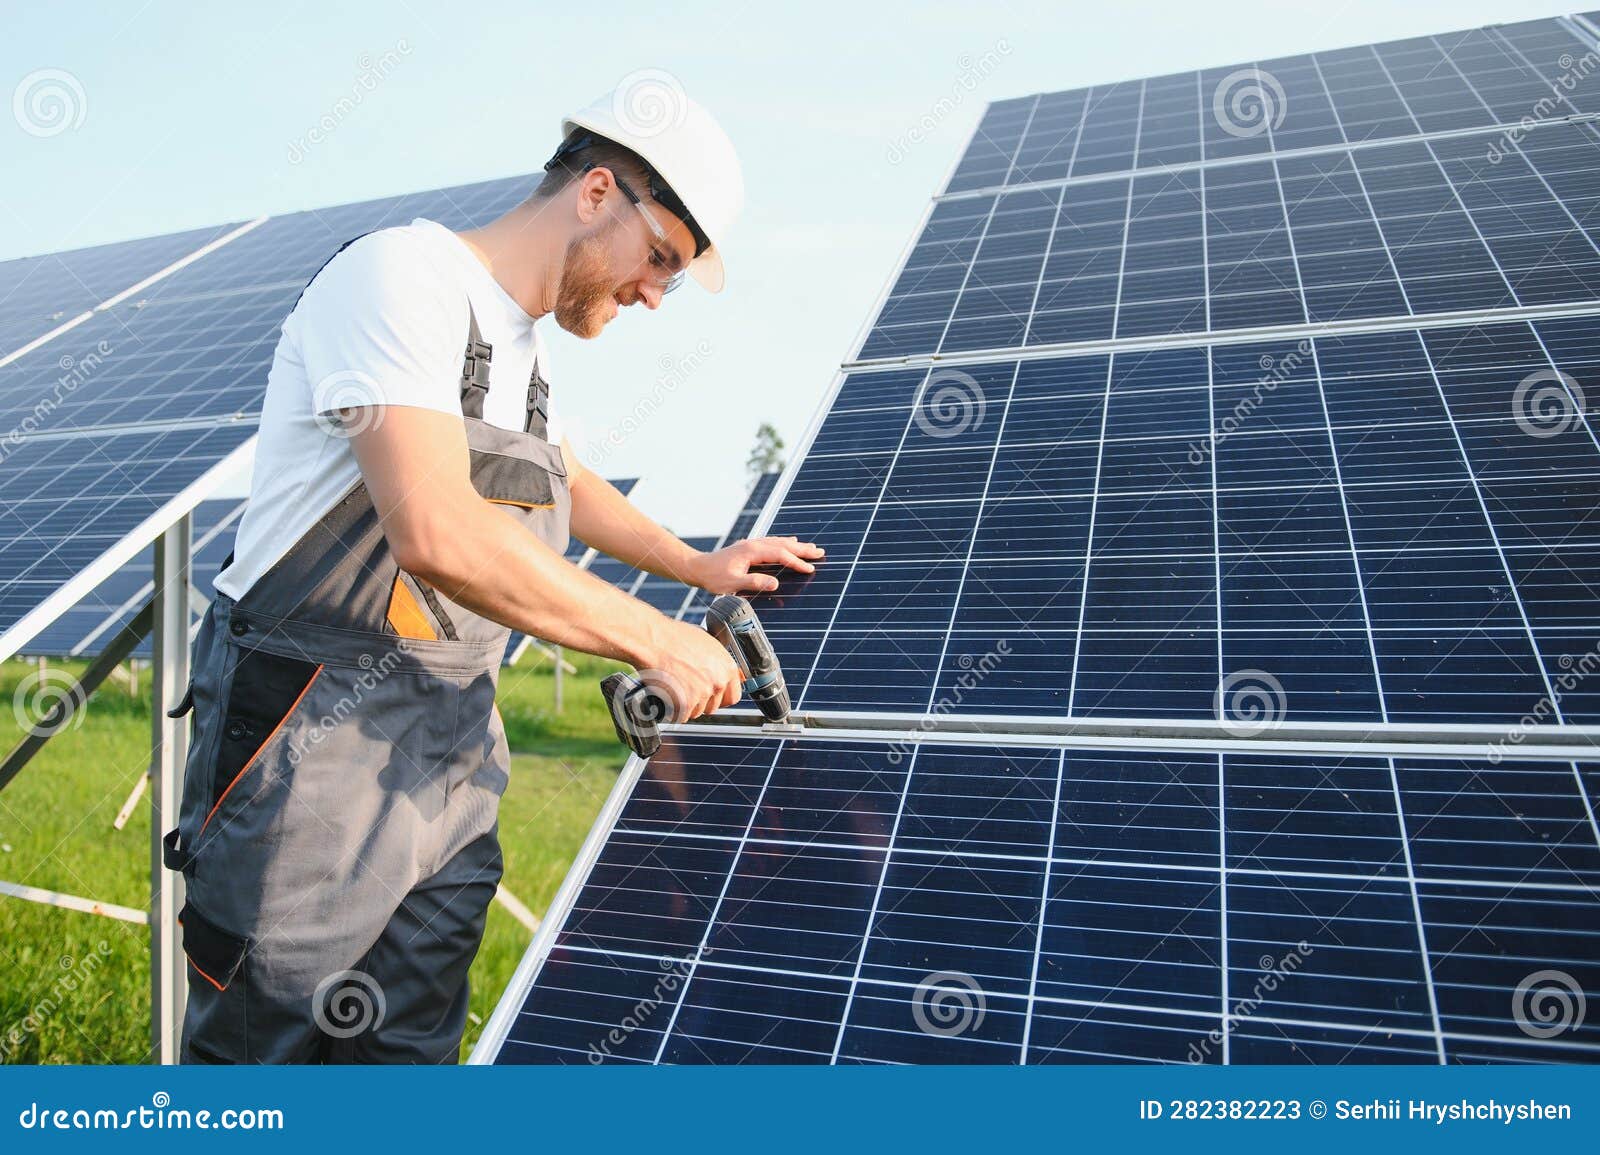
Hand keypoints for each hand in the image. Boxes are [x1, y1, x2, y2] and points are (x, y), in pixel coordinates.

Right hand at [646, 620, 742, 720]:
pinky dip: (672, 710)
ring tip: (674, 687)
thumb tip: (736, 675)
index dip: (720, 697)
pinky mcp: (686, 703)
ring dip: (685, 705)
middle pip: (713, 707)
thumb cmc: (674, 637)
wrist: (652, 640)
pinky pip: (681, 716)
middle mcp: (718, 682)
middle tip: (685, 688)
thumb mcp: (707, 642)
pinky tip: (667, 694)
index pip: (733, 696)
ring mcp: (703, 693)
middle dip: (700, 702)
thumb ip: (721, 662)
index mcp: (727, 667)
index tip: (710, 696)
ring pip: (696, 712)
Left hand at [688, 535, 823, 594]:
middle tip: (821, 552)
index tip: (810, 569)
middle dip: (802, 549)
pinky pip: (772, 542)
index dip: (796, 562)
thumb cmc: (713, 577)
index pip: (780, 555)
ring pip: (779, 542)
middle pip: (783, 545)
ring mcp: (752, 544)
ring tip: (811, 547)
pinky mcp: (749, 548)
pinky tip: (790, 541)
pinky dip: (784, 543)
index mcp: (752, 551)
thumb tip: (775, 583)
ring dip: (796, 545)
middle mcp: (754, 544)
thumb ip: (754, 582)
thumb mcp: (732, 583)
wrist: (697, 567)